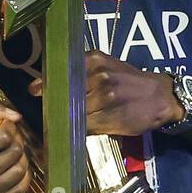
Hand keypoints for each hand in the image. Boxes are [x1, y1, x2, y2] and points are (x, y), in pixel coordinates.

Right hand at [0, 109, 29, 192]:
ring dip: (21, 157)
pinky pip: (19, 190)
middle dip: (17, 140)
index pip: (4, 138)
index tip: (7, 125)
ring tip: (13, 152)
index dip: (9, 127)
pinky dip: (22, 176)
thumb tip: (16, 116)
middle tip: (13, 137)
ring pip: (20, 171)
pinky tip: (13, 168)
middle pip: (14, 154)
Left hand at [28, 50, 180, 136]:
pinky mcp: (110, 118)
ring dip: (64, 119)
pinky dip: (77, 130)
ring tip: (59, 123)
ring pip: (73, 112)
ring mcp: (105, 98)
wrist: (159, 96)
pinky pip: (85, 126)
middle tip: (47, 111)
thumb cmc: (128, 80)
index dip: (44, 84)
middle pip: (64, 94)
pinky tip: (74, 131)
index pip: (61, 72)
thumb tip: (47, 85)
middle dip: (53, 104)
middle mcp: (98, 76)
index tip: (33, 91)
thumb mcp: (106, 66)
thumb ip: (81, 72)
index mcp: (94, 61)